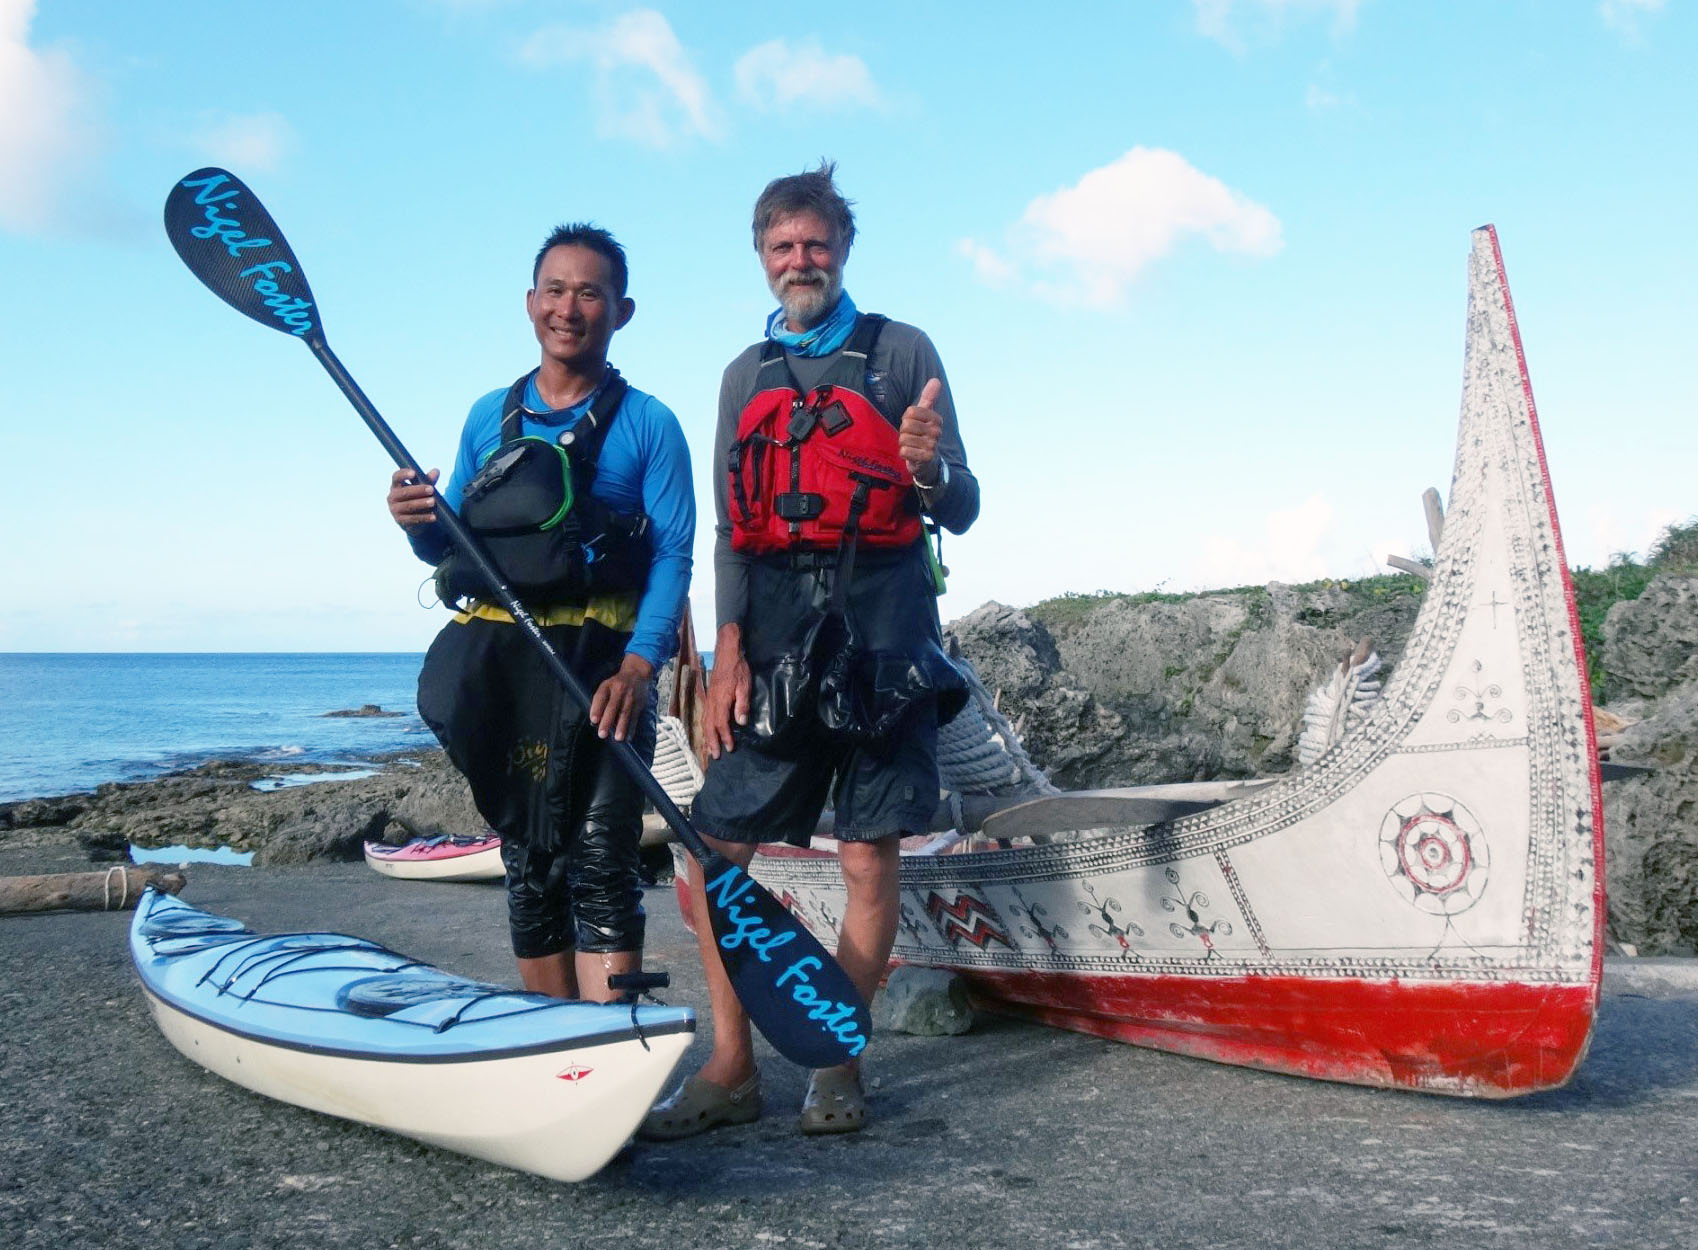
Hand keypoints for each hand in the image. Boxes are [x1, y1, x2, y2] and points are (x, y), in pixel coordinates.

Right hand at [388, 467, 439, 528]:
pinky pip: (413, 519)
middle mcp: (392, 497)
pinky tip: (434, 516)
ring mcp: (394, 509)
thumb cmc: (416, 499)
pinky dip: (424, 518)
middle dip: (419, 490)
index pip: (396, 477)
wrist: (413, 521)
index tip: (414, 473)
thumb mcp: (422, 489)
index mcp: (396, 486)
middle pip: (404, 492)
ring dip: (421, 504)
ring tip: (433, 502)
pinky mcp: (400, 520)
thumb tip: (436, 471)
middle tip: (431, 489)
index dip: (404, 474)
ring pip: (409, 506)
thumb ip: (427, 480)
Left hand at [589, 652, 654, 741]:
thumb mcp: (606, 686)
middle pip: (613, 707)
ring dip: (622, 727)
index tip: (593, 720)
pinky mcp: (639, 703)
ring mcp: (630, 697)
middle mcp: (619, 690)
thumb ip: (601, 701)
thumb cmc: (617, 684)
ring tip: (618, 738)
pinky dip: (632, 728)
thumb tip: (596, 721)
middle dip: (607, 721)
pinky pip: (635, 717)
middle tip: (602, 734)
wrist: (637, 673)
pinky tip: (629, 737)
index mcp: (608, 686)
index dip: (597, 708)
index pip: (601, 697)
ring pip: (625, 713)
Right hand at [703, 623, 750, 759]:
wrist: (727, 652)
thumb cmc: (738, 668)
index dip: (725, 737)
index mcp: (721, 700)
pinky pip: (704, 715)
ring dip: (707, 736)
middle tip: (716, 756)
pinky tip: (708, 731)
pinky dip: (705, 727)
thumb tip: (740, 722)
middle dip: (712, 742)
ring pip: (705, 721)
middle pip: (709, 726)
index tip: (729, 748)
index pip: (721, 723)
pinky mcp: (709, 696)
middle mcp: (712, 701)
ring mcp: (709, 699)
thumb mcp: (745, 685)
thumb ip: (742, 704)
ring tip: (710, 749)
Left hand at [898, 377, 943, 484]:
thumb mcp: (926, 415)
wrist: (929, 461)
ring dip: (904, 443)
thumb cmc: (923, 434)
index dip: (906, 419)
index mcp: (936, 419)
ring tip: (912, 446)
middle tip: (912, 437)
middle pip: (906, 425)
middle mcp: (936, 431)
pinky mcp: (926, 458)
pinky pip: (904, 451)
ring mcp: (933, 445)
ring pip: (904, 439)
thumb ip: (929, 397)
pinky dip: (904, 453)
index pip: (910, 412)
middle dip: (904, 432)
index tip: (913, 425)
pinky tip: (912, 454)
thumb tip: (935, 379)